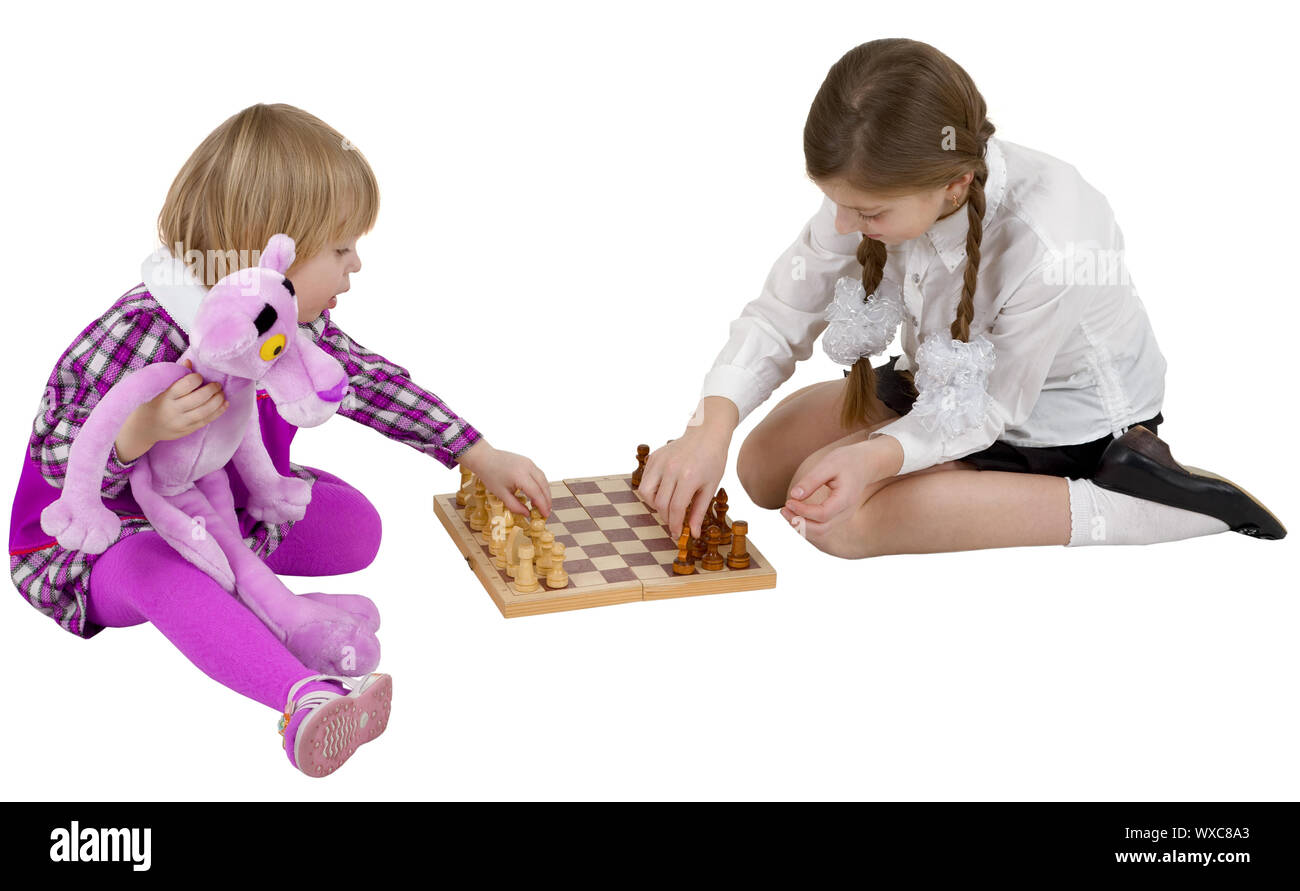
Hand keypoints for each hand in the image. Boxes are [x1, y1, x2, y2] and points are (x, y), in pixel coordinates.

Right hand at [132, 358, 228, 446]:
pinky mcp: (187, 430)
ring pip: (205, 411)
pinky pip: (205, 421)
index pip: (186, 385)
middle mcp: (174, 410)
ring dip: (218, 401)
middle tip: (217, 385)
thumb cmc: (152, 402)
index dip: (197, 378)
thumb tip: (189, 362)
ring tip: (222, 393)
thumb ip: (175, 376)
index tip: (199, 377)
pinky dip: (218, 412)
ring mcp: (181, 422)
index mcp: (166, 396)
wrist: (144, 427)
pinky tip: (224, 404)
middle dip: (212, 389)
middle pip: (199, 399)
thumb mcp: (158, 388)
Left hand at [458, 439, 551, 517]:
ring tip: (542, 504)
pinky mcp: (528, 461)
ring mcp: (529, 463)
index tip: (545, 515)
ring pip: (543, 479)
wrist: (484, 458)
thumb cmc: (490, 475)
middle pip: (543, 486)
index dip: (543, 505)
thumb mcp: (501, 494)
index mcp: (520, 476)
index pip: (537, 493)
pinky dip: (541, 485)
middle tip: (546, 512)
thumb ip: (515, 506)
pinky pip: (539, 474)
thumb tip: (527, 514)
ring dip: (545, 492)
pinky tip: (537, 493)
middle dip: (547, 500)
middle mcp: (528, 468)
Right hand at [638, 423, 730, 539]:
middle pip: (660, 504)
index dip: (674, 525)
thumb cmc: (713, 460)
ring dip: (654, 505)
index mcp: (689, 477)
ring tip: (667, 505)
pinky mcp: (654, 457)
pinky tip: (664, 491)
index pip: (675, 508)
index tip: (676, 534)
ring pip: (646, 493)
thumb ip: (699, 511)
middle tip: (674, 522)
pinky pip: (645, 480)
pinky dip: (651, 490)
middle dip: (666, 518)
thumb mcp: (710, 487)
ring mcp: (660, 461)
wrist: (706, 433)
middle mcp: (671, 469)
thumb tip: (692, 533)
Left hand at [780, 439, 892, 536]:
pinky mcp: (837, 516)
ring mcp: (843, 516)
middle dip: (799, 523)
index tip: (789, 501)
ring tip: (785, 512)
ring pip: (820, 531)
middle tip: (783, 509)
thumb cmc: (847, 461)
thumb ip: (811, 480)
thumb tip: (794, 495)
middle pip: (821, 529)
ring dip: (801, 526)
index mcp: (845, 499)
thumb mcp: (828, 464)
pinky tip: (794, 513)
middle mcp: (846, 512)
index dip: (803, 511)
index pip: (822, 514)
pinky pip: (821, 527)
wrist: (865, 463)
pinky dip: (806, 524)